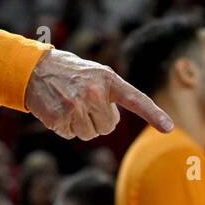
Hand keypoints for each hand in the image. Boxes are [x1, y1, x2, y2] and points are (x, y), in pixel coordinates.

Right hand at [25, 49, 172, 140]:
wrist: (35, 69)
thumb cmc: (71, 73)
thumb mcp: (96, 75)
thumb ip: (111, 94)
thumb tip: (111, 123)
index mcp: (108, 80)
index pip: (136, 99)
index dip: (154, 114)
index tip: (169, 128)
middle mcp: (94, 92)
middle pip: (107, 127)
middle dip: (97, 120)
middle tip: (82, 103)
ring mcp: (76, 106)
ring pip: (89, 134)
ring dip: (80, 125)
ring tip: (69, 105)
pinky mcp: (59, 118)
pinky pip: (71, 135)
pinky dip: (64, 127)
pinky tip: (58, 110)